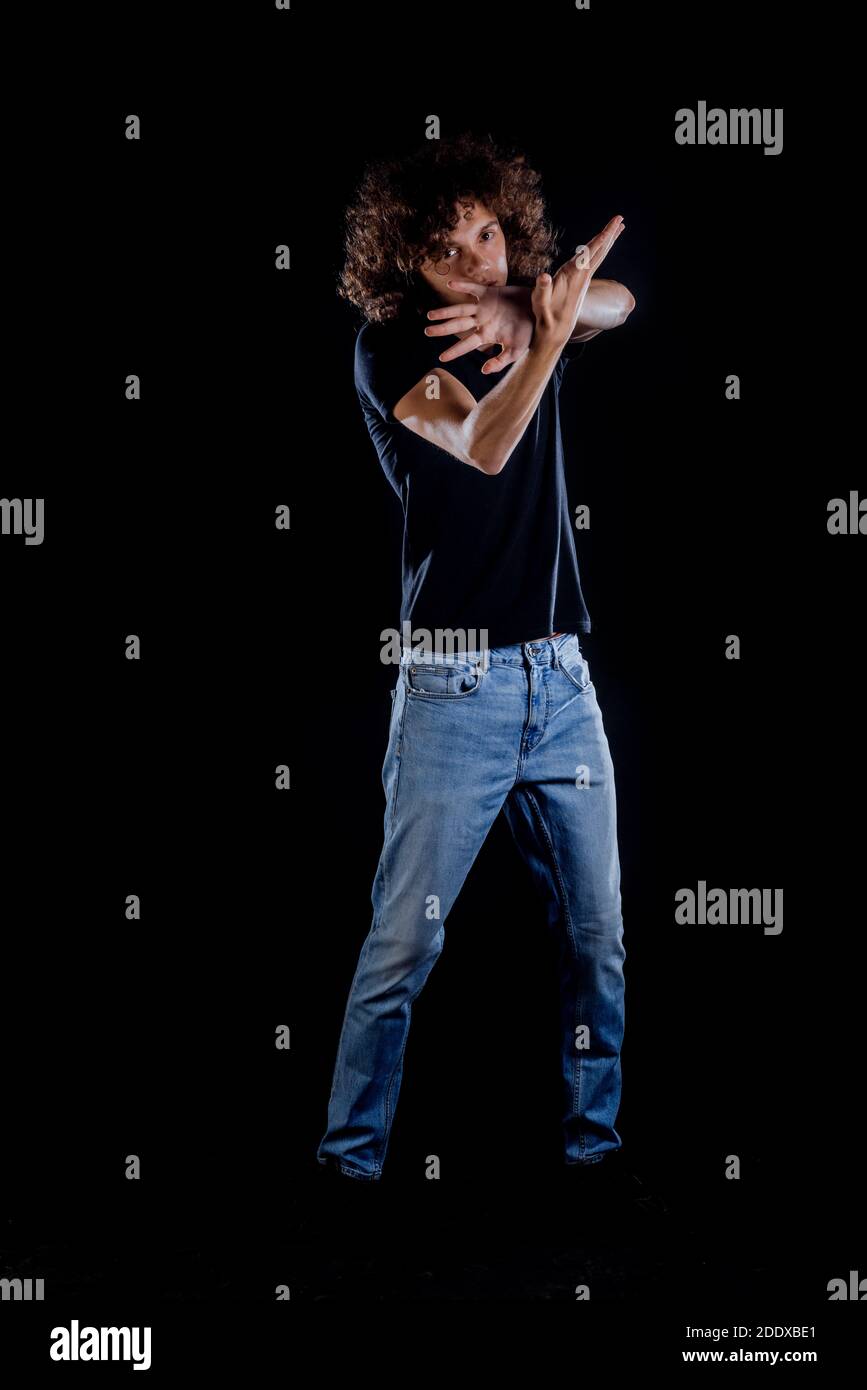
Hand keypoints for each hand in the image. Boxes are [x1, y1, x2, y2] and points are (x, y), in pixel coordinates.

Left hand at [422, 284, 535, 374]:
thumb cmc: (528, 332)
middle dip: (442, 329)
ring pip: (460, 310)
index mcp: (486, 335)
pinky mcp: (489, 293)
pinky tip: (450, 285)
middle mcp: (481, 322)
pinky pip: (473, 289)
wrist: (538, 312)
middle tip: (427, 332)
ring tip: (430, 315)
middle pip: (457, 326)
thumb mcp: (516, 350)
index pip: (466, 345)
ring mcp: (484, 307)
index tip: (441, 358)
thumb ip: (500, 362)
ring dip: (445, 312)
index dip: (454, 351)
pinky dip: (462, 286)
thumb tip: (484, 371)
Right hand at [532, 215, 625, 350]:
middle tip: (621, 219)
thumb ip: (542, 289)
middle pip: (600, 251)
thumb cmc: (545, 317)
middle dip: (610, 234)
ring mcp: (583, 280)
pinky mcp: (580, 284)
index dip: (602, 237)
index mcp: (574, 275)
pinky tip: (598, 248)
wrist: (554, 333)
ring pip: (598, 256)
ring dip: (607, 242)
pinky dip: (598, 251)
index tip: (613, 224)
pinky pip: (592, 262)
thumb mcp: (540, 303)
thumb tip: (544, 276)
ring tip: (616, 229)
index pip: (591, 251)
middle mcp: (582, 276)